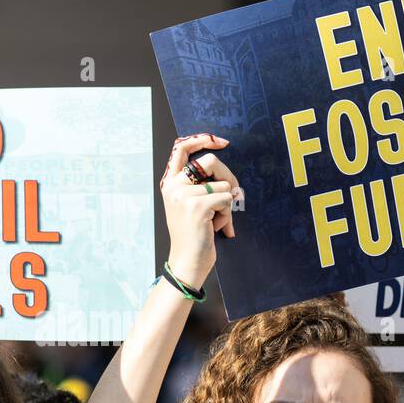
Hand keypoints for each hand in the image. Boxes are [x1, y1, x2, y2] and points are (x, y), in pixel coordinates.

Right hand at [159, 134, 239, 287]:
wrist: (187, 262)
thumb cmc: (194, 235)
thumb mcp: (190, 205)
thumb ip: (200, 185)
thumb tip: (226, 176)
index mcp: (170, 184)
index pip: (181, 148)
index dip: (202, 140)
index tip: (221, 142)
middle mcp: (173, 186)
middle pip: (210, 161)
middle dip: (228, 177)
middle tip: (233, 193)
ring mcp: (184, 195)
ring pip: (222, 184)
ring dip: (227, 204)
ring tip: (216, 221)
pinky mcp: (197, 206)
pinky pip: (226, 199)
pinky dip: (228, 214)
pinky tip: (217, 227)